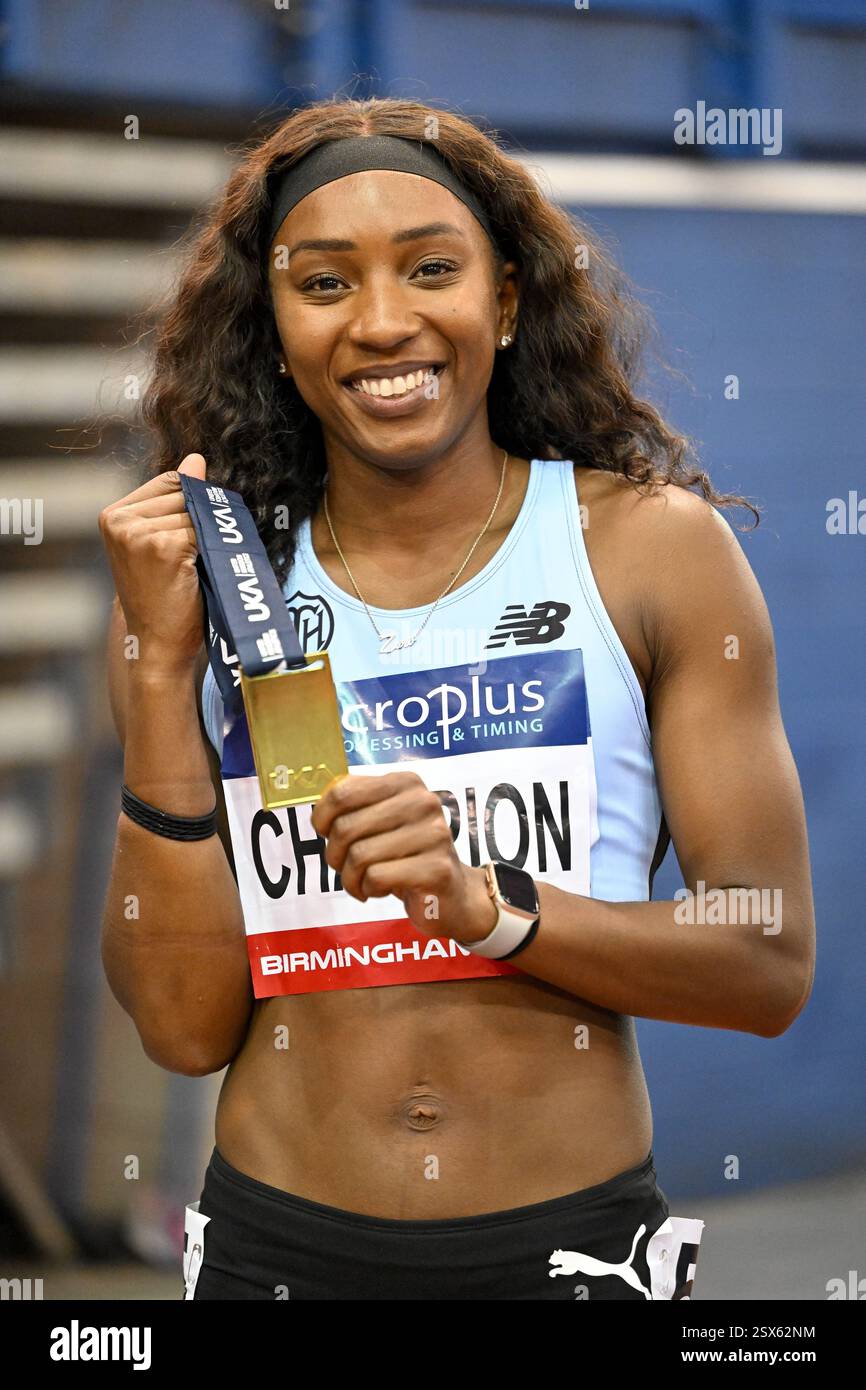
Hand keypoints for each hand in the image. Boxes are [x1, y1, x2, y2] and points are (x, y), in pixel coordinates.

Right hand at [98, 453, 207, 672]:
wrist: (158, 644)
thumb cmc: (164, 595)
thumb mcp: (165, 542)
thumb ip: (178, 501)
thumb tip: (196, 457)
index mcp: (114, 514)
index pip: (170, 481)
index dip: (192, 505)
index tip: (189, 540)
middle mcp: (119, 520)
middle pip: (185, 493)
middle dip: (201, 522)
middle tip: (192, 560)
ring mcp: (138, 533)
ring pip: (197, 513)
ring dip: (207, 538)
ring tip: (192, 569)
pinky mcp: (162, 546)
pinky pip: (205, 530)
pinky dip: (210, 550)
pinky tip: (195, 574)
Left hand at [310, 770, 498, 941]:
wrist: (452, 893)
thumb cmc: (406, 855)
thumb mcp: (381, 820)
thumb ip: (353, 805)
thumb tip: (321, 810)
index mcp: (406, 782)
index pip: (342, 793)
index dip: (322, 818)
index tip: (325, 834)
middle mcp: (423, 802)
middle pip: (346, 827)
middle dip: (335, 855)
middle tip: (345, 867)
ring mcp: (434, 834)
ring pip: (359, 855)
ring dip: (350, 878)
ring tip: (362, 881)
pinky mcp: (436, 868)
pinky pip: (376, 877)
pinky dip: (367, 889)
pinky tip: (380, 890)